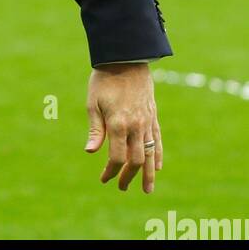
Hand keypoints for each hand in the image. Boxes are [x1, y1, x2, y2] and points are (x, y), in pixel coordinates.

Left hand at [85, 63, 162, 192]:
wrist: (126, 60)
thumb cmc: (104, 81)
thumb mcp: (93, 103)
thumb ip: (95, 129)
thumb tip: (90, 151)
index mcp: (118, 124)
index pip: (117, 157)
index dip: (111, 171)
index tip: (104, 179)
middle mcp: (135, 126)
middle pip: (135, 160)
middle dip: (128, 176)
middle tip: (122, 187)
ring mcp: (147, 122)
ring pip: (150, 154)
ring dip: (147, 174)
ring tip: (146, 189)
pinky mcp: (153, 117)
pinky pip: (158, 141)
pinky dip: (158, 156)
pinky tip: (156, 167)